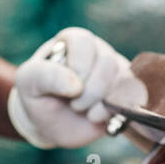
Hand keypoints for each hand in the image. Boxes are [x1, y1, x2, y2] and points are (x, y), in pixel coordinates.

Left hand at [8, 27, 146, 148]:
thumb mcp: (29, 82)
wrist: (50, 122)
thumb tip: (76, 85)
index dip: (78, 67)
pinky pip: (135, 95)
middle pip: (107, 63)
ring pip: (124, 80)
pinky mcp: (125, 93)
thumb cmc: (38, 96)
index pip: (84, 43)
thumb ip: (46, 76)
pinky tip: (101, 118)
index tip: (69, 90)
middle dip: (90, 92)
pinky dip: (120, 111)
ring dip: (103, 104)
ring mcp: (114, 71)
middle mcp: (98, 51)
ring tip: (85, 112)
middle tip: (75, 106)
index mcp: (74, 41)